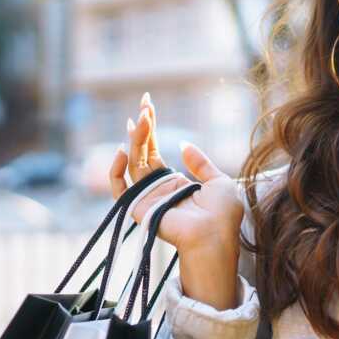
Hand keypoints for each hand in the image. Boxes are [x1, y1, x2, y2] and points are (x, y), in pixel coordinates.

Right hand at [107, 91, 244, 256]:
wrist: (216, 236)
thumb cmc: (222, 214)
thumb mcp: (218, 181)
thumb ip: (200, 163)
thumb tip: (183, 144)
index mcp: (174, 183)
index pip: (155, 151)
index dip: (150, 128)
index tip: (148, 105)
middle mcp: (157, 189)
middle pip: (142, 152)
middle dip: (143, 127)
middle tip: (145, 102)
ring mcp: (147, 197)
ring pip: (134, 163)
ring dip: (137, 139)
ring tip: (144, 118)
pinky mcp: (138, 208)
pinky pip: (119, 188)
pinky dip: (115, 171)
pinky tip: (121, 150)